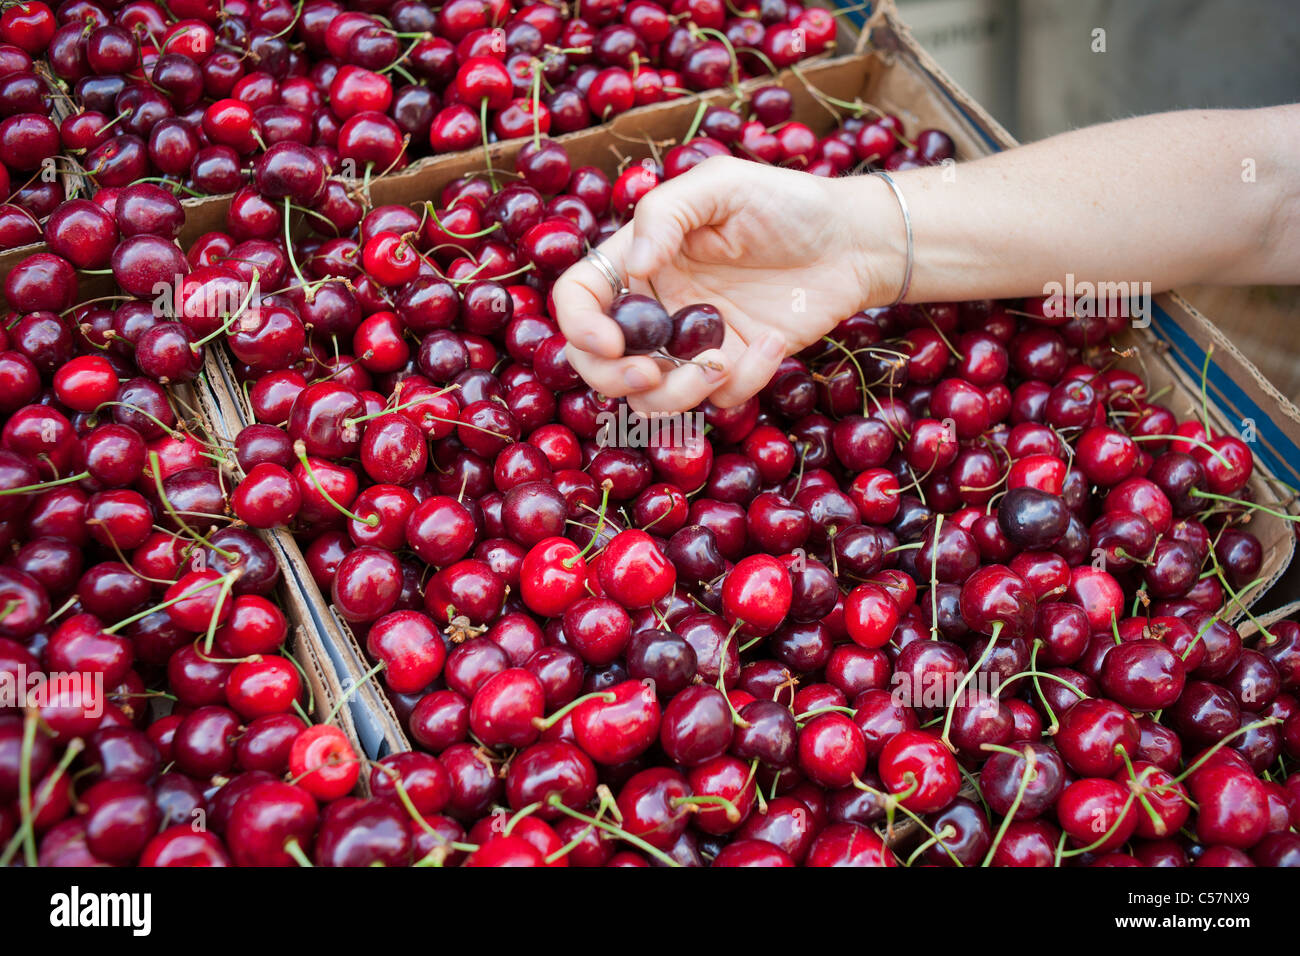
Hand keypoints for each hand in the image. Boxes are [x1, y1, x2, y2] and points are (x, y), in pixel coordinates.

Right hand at [553, 156, 897, 414]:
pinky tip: (771, 341)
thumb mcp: (720, 185)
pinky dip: (745, 380)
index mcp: (636, 261)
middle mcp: (655, 308)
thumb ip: (664, 215)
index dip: (577, 326)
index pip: (578, 299)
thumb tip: (633, 268)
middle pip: (599, 363)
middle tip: (650, 373)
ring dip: (676, 395)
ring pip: (652, 397)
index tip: (610, 340)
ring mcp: (693, 343)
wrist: (852, 239)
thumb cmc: (783, 202)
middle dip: (613, 379)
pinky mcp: (736, 367)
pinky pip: (721, 398)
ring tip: (719, 364)